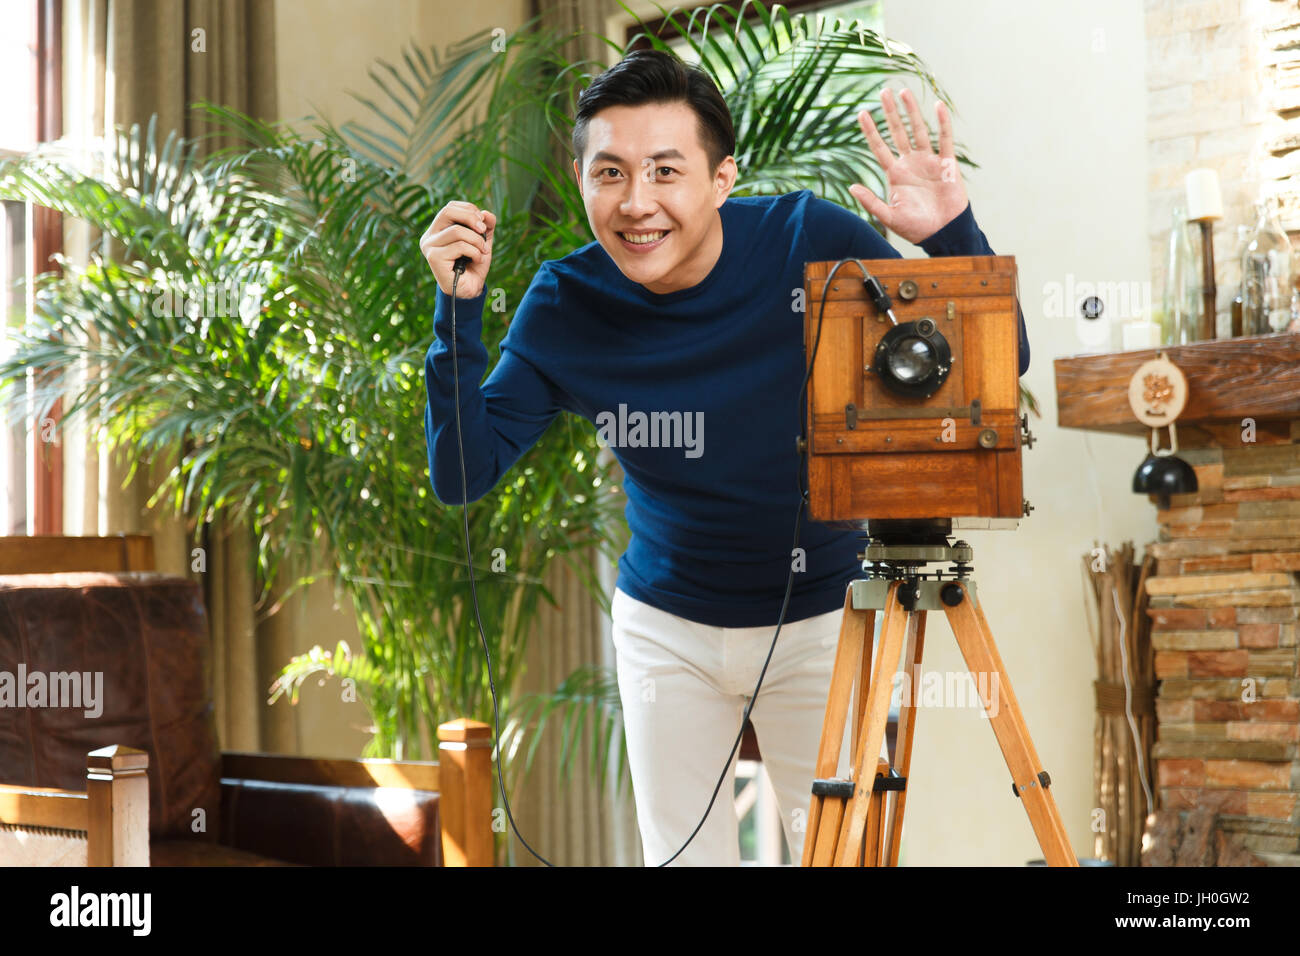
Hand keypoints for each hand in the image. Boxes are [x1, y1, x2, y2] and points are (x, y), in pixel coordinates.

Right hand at [420, 201, 496, 298]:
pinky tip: (476, 261)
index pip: (450, 207)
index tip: (483, 222)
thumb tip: (487, 213)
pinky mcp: (433, 258)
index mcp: (438, 230)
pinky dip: (474, 252)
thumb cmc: (473, 265)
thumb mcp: (482, 241)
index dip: (469, 209)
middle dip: (471, 217)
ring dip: (476, 241)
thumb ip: (486, 226)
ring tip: (482, 252)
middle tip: (483, 230)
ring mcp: (429, 247)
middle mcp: (429, 236)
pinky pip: (459, 246)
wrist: (471, 290)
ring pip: (457, 231)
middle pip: (448, 211)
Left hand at [849, 88, 968, 245]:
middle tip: (883, 91)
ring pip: (918, 130)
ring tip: (903, 91)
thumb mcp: (889, 217)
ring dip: (911, 111)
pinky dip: (942, 123)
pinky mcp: (947, 164)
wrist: (943, 233)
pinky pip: (944, 139)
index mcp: (895, 174)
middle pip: (897, 132)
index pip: (879, 147)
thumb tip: (851, 187)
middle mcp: (910, 163)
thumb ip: (871, 202)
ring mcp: (928, 161)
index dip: (870, 130)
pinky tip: (937, 106)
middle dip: (890, 112)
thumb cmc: (916, 228)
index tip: (862, 113)